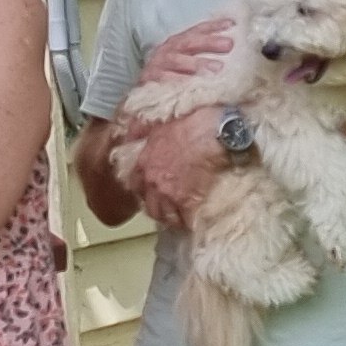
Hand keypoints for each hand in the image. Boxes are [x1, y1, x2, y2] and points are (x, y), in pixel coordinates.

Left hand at [114, 106, 233, 229]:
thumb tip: (131, 130)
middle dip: (158, 207)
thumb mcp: (158, 123)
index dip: (145, 190)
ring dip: (173, 218)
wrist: (214, 134)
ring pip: (166, 217)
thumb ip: (140, 131)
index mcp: (144, 164)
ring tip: (182, 216)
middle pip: (150, 206)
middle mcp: (153, 183)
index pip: (135, 186)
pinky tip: (195, 220)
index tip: (153, 191)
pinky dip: (189, 222)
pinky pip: (186, 221)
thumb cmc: (191, 125)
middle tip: (169, 207)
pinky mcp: (189, 203)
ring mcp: (170, 195)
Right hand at [140, 17, 239, 84]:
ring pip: (178, 61)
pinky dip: (179, 82)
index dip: (213, 26)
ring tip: (218, 68)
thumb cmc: (171, 76)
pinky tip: (193, 85)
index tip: (231, 24)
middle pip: (189, 42)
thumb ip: (204, 55)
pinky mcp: (151, 80)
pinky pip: (166, 80)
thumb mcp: (186, 61)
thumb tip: (231, 50)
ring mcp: (158, 64)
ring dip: (197, 63)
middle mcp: (168, 50)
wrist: (143, 93)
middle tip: (228, 45)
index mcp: (177, 42)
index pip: (197, 31)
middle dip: (209, 42)